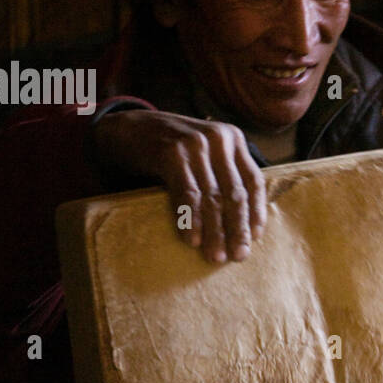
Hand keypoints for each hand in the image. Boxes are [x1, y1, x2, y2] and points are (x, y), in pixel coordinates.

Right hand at [93, 110, 267, 263]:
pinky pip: (187, 194)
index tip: (255, 237)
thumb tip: (242, 221)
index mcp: (232, 138)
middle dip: (238, 228)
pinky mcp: (172, 153)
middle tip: (239, 255)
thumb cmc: (170, 148)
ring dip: (215, 231)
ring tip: (215, 255)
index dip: (256, 211)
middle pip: (235, 192)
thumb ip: (223, 173)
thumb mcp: (204, 152)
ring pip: (212, 197)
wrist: (127, 127)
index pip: (253, 180)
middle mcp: (218, 139)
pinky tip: (193, 240)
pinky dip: (191, 220)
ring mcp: (196, 145)